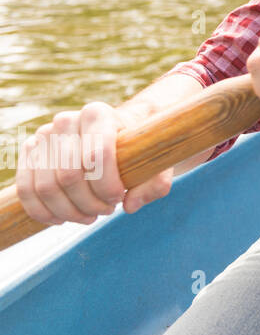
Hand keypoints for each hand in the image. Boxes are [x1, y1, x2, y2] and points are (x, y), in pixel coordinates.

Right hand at [15, 102, 172, 226]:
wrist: (115, 134)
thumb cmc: (137, 149)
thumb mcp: (157, 161)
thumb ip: (156, 182)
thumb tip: (131, 205)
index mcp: (97, 114)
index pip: (96, 155)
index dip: (107, 185)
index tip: (119, 199)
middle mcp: (66, 120)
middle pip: (68, 176)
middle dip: (89, 203)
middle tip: (107, 210)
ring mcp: (43, 136)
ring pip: (46, 187)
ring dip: (69, 211)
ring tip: (90, 216)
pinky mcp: (29, 153)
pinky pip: (26, 190)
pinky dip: (43, 212)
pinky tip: (63, 220)